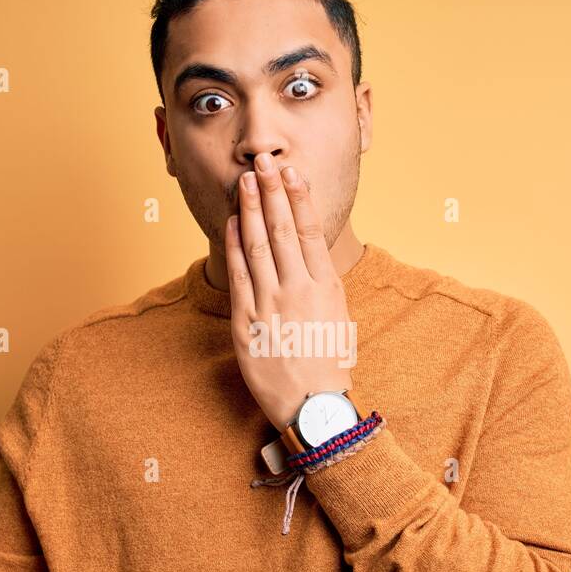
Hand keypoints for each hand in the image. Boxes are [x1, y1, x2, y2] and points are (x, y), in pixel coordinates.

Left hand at [225, 153, 353, 430]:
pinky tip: (230, 224)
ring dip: (249, 211)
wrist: (313, 407)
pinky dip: (232, 246)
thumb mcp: (340, 320)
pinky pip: (238, 276)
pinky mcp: (246, 323)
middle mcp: (298, 291)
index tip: (293, 174)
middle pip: (282, 231)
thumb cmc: (330, 366)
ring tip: (245, 183)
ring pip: (257, 247)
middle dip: (271, 194)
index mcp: (327, 288)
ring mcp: (270, 305)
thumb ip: (324, 286)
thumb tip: (312, 256)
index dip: (299, 199)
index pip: (310, 232)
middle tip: (264, 164)